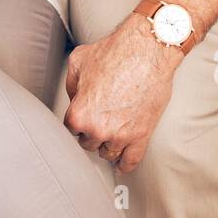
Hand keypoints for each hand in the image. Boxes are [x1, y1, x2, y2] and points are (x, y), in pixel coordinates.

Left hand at [64, 12, 183, 173]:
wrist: (147, 51)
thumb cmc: (116, 53)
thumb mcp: (78, 62)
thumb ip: (71, 85)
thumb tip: (74, 97)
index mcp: (79, 113)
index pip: (70, 129)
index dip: (77, 120)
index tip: (83, 117)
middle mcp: (98, 129)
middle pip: (88, 143)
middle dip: (92, 132)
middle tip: (99, 120)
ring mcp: (120, 136)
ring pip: (108, 153)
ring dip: (108, 145)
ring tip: (110, 136)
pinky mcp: (141, 136)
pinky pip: (131, 161)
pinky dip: (125, 165)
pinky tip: (122, 165)